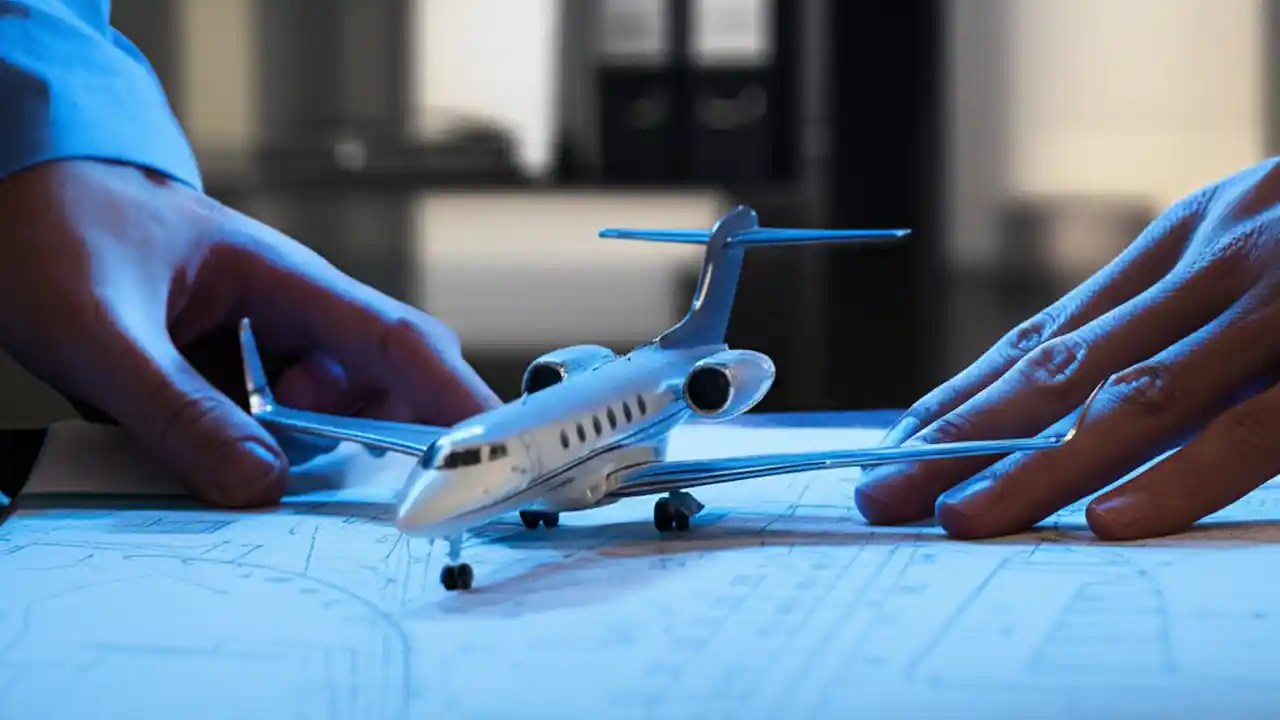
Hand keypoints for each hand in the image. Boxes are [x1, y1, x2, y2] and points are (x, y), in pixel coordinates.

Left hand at [0, 160, 498, 506]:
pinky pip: (263, 426)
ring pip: (320, 415)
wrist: (10, 187)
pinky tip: (207, 463)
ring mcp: (254, 345)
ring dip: (300, 454)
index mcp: (284, 280)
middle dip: (370, 442)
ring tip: (237, 465)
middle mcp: (285, 315)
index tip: (492, 454)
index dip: (453, 398)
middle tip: (334, 492)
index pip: (397, 341)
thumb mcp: (101, 328)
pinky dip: (254, 456)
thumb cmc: (56, 225)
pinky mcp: (219, 374)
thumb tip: (261, 489)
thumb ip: (175, 411)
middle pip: (375, 387)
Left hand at [856, 157, 1279, 539]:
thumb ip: (1193, 313)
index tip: (899, 443)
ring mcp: (1275, 308)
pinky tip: (1107, 521)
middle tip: (883, 493)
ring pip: (1130, 400)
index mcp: (1185, 240)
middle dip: (960, 439)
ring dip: (1036, 466)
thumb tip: (1104, 393)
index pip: (1049, 333)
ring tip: (958, 516)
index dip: (966, 395)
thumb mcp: (1269, 245)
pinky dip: (1175, 480)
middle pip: (1061, 368)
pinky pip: (1245, 432)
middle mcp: (1212, 264)